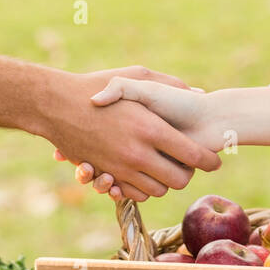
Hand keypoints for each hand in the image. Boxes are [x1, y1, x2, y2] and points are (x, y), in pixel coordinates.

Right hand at [41, 65, 220, 201]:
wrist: (55, 104)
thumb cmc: (96, 84)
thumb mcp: (135, 76)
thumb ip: (169, 83)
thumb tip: (198, 92)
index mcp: (150, 128)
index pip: (193, 156)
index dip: (209, 160)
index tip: (215, 160)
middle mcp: (138, 153)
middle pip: (179, 180)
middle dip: (187, 174)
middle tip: (187, 164)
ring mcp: (122, 168)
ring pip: (158, 190)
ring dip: (164, 182)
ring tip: (164, 166)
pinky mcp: (107, 176)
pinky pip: (135, 194)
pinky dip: (143, 188)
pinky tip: (144, 172)